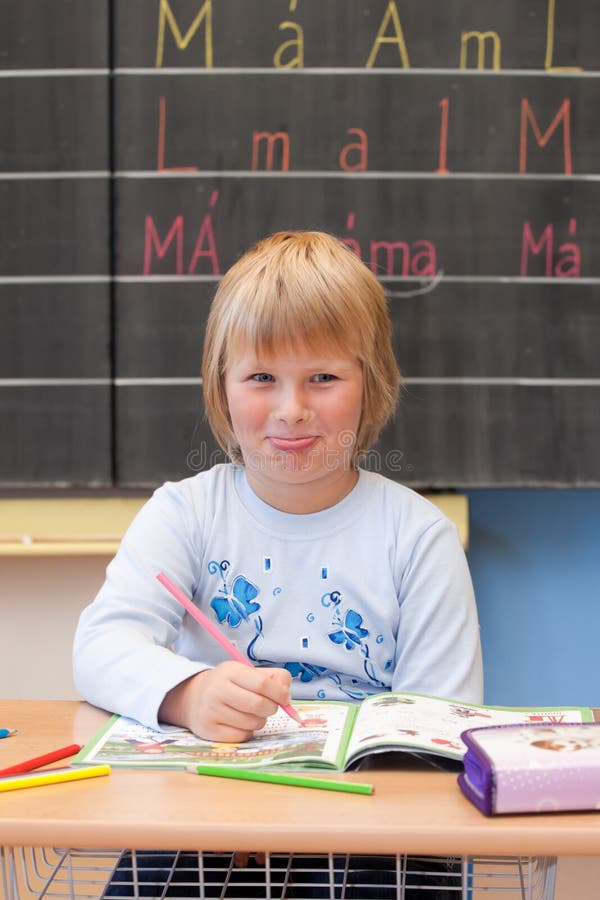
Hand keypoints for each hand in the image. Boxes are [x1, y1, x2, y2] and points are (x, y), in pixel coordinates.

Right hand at [158, 661, 292, 741]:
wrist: (194, 698)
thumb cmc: (229, 685)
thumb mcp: (248, 673)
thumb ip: (272, 678)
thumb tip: (286, 694)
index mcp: (230, 671)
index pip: (262, 684)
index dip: (279, 693)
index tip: (285, 698)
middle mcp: (217, 690)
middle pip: (258, 705)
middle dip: (271, 708)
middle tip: (270, 707)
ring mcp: (211, 711)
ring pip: (252, 723)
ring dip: (259, 720)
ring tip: (251, 713)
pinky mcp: (209, 731)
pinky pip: (242, 736)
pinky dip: (248, 732)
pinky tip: (240, 723)